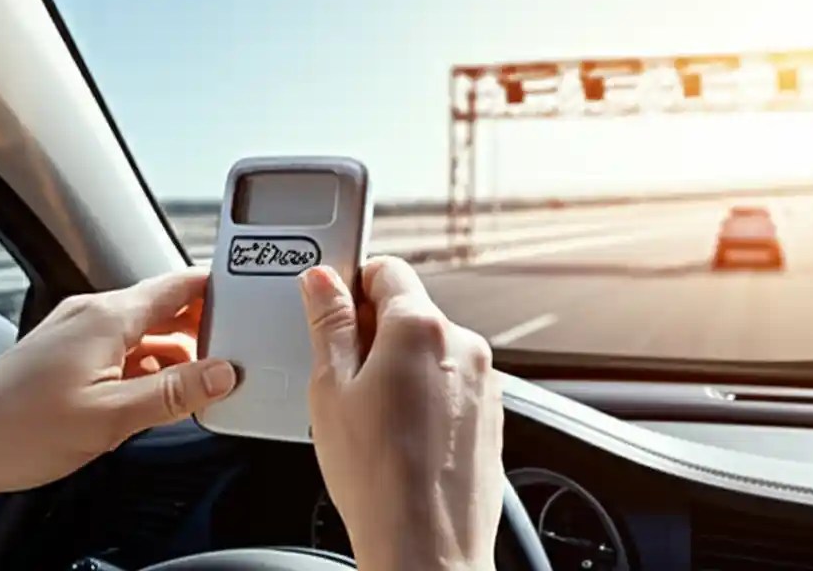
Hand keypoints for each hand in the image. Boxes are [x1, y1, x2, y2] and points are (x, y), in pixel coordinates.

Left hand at [0, 268, 236, 505]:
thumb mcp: (112, 417)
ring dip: (174, 357)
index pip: (181, 285)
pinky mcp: (64, 360)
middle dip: (204, 331)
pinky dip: (145, 372)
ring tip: (199, 389)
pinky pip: (121, 355)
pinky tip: (155, 402)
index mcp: (107, 316)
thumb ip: (174, 393)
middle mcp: (92, 316)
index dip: (221, 292)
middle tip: (237, 359)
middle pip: (166, 309)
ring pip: (144, 335)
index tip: (252, 306)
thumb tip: (224, 374)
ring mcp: (75, 337)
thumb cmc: (13, 430)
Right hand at [300, 257, 503, 570]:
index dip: (352, 285)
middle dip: (373, 332)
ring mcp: (484, 379)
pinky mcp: (491, 411)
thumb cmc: (377, 479)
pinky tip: (400, 434)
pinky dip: (425, 394)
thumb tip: (321, 281)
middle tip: (342, 376)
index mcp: (421, 327)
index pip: (386, 269)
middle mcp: (463, 344)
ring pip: (430, 348)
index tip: (331, 309)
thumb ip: (327, 323)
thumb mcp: (330, 391)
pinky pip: (449, 382)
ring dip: (400, 365)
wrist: (428, 547)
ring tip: (371, 416)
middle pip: (409, 310)